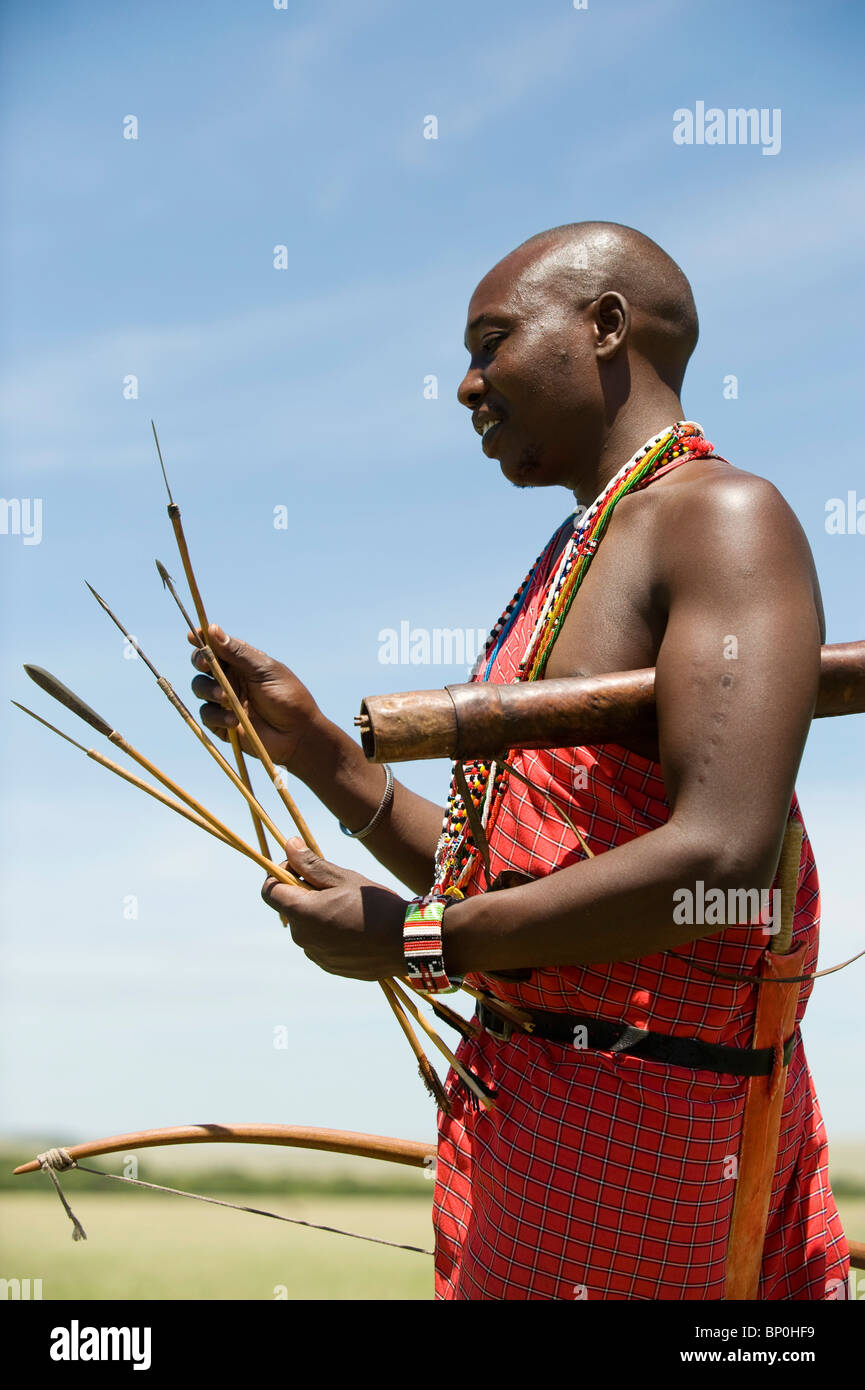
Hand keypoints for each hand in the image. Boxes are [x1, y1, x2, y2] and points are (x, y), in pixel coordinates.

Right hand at [189, 624, 321, 771]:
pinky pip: (207, 714)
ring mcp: (223, 700)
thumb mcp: (264, 670)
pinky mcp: (221, 723)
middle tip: (207, 665)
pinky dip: (217, 716)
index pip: (216, 646)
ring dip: (209, 690)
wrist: (297, 734)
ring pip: (199, 687)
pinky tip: (234, 720)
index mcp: (241, 662)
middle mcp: (229, 678)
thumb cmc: (287, 697)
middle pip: (201, 664)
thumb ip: (237, 652)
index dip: (202, 639)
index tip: (194, 636)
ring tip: (225, 697)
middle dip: (200, 661)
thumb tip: (212, 628)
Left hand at [261, 839, 407, 980]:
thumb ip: (311, 864)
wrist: (406, 942)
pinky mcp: (330, 967)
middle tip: (335, 887)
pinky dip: (330, 934)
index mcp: (302, 913)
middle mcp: (302, 938)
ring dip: (318, 915)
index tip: (302, 868)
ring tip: (350, 909)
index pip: (269, 891)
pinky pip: (320, 945)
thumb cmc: (375, 905)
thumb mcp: (343, 878)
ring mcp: (316, 955)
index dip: (280, 874)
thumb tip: (288, 845)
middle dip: (304, 895)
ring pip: (306, 928)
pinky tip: (356, 929)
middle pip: (290, 909)